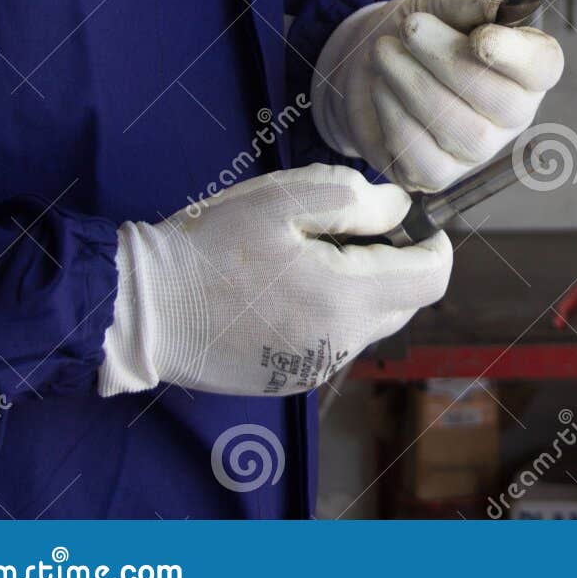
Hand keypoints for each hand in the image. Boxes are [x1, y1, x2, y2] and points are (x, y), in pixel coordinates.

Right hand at [99, 165, 450, 396]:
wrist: (143, 310)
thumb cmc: (211, 247)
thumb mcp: (284, 199)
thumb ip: (355, 201)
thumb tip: (401, 211)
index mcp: (346, 298)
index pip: (432, 278)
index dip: (433, 242)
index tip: (411, 220)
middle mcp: (341, 343)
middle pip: (407, 300)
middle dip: (395, 261)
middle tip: (347, 230)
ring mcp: (317, 366)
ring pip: (372, 320)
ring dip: (361, 286)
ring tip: (308, 256)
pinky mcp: (293, 377)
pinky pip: (338, 339)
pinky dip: (332, 310)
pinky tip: (286, 287)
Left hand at [312, 0, 564, 191]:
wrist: (370, 62)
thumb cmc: (423, 30)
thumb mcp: (445, 4)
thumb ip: (472, 0)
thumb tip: (497, 3)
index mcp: (525, 67)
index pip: (543, 68)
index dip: (516, 57)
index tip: (480, 37)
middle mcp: (512, 114)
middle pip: (500, 101)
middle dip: (447, 60)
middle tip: (411, 28)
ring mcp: (478, 150)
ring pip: (461, 129)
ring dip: (412, 83)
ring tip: (384, 51)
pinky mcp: (437, 174)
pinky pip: (422, 155)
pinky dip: (394, 115)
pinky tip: (383, 88)